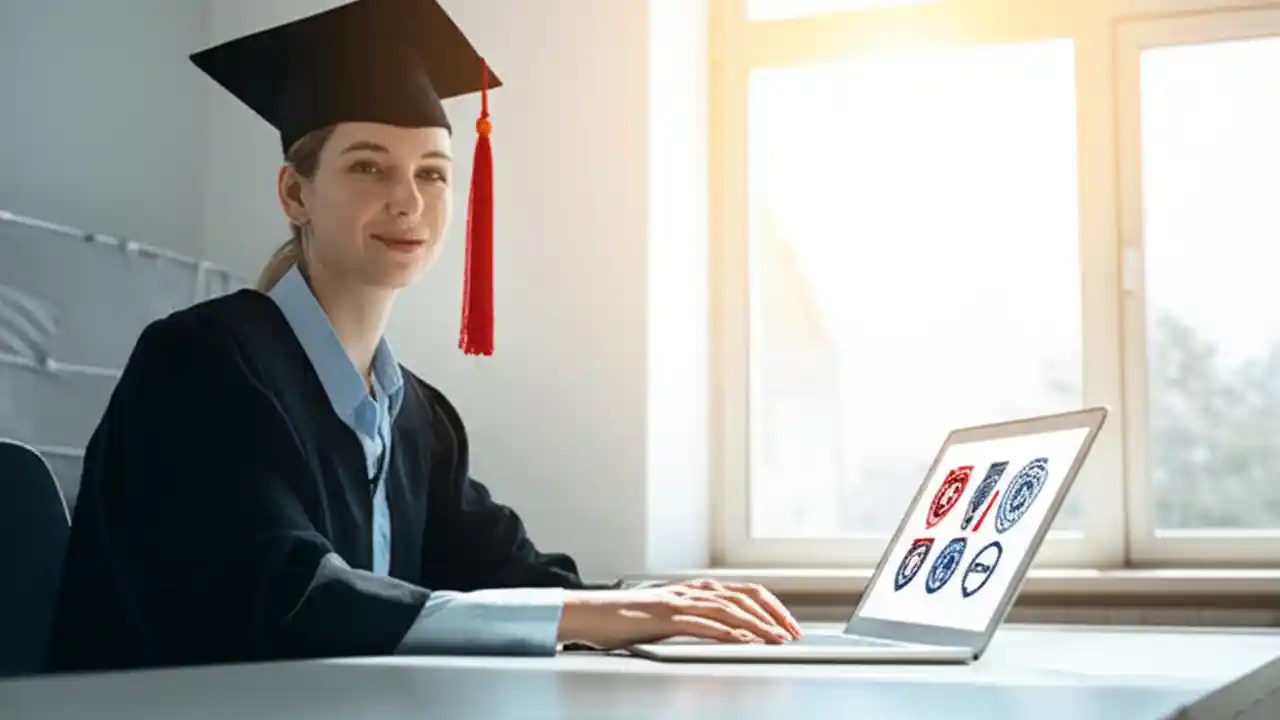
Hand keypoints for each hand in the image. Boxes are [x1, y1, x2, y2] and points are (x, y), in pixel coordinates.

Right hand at [558, 578, 802, 649]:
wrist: (592, 614)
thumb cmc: (627, 618)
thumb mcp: (670, 617)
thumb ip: (697, 619)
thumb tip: (728, 634)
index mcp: (695, 589)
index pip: (745, 592)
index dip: (772, 607)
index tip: (789, 626)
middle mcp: (691, 591)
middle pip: (744, 597)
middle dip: (773, 616)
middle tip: (792, 635)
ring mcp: (679, 602)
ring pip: (728, 609)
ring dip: (757, 625)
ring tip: (776, 639)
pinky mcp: (666, 617)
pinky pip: (702, 623)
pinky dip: (726, 631)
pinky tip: (741, 640)